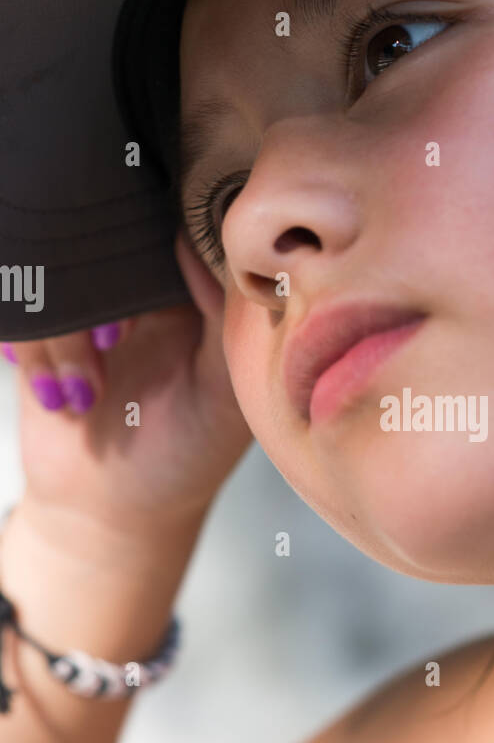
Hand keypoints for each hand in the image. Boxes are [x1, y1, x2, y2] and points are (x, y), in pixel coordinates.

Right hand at [0, 230, 251, 536]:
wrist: (110, 513)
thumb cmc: (182, 458)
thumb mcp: (223, 396)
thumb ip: (223, 318)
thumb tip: (198, 245)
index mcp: (190, 293)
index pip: (168, 230)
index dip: (152, 254)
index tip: (150, 305)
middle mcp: (136, 292)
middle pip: (99, 241)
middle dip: (98, 297)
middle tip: (113, 345)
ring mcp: (83, 310)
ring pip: (51, 276)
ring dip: (63, 341)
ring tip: (89, 394)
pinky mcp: (36, 333)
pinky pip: (16, 309)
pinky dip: (30, 352)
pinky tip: (58, 396)